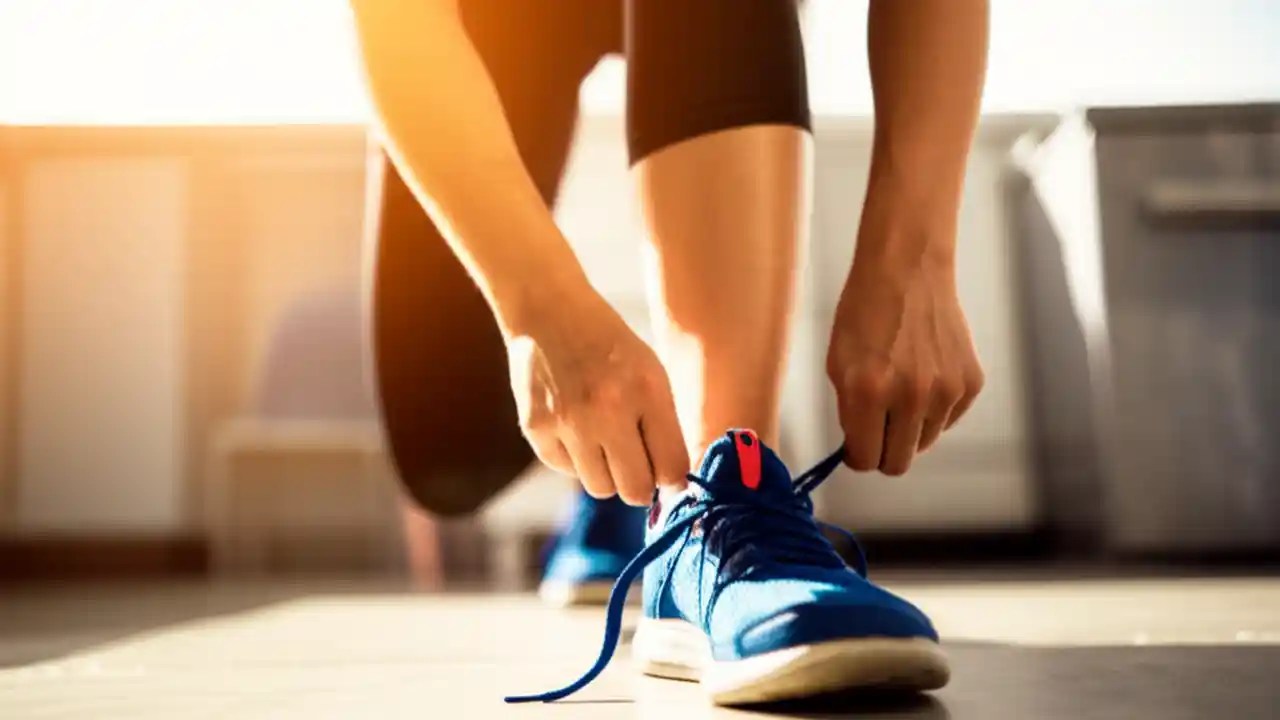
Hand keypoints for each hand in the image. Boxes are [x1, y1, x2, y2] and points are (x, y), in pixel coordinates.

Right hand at [505, 289, 688, 503]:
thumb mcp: (650, 372)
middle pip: (634, 490)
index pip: (671, 468)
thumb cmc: (609, 345)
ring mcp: (568, 423)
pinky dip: (576, 460)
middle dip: (641, 485)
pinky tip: (577, 429)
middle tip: (637, 466)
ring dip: (608, 474)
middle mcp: (607, 410)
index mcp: (646, 392)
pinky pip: (568, 471)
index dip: (672, 479)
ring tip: (605, 443)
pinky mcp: (537, 429)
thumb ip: (664, 426)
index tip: (667, 473)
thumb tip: (670, 484)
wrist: (548, 311)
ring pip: (600, 488)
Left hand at [826, 242, 983, 475]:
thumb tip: (860, 450)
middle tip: (876, 428)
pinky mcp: (970, 383)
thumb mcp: (837, 364)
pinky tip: (922, 375)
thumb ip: (848, 413)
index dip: (857, 456)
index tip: (856, 446)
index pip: (866, 459)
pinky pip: (948, 420)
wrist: (907, 272)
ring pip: (925, 443)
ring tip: (899, 389)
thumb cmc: (865, 313)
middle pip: (898, 462)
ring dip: (909, 428)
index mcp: (868, 391)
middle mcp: (910, 396)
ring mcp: (945, 390)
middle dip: (883, 451)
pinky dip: (933, 409)